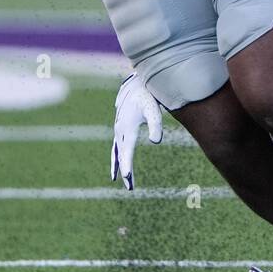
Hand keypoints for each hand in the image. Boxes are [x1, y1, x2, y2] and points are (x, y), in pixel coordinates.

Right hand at [111, 72, 162, 190]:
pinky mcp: (120, 128)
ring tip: (123, 180)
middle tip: (130, 187)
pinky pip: (117, 147)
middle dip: (125, 171)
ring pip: (117, 152)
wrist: (137, 84)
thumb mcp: (154, 110)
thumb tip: (156, 142)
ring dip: (119, 166)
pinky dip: (117, 157)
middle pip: (121, 155)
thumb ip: (156, 126)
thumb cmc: (148, 97)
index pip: (126, 151)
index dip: (127, 165)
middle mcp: (119, 131)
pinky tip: (119, 165)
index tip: (128, 177)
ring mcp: (118, 129)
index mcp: (127, 128)